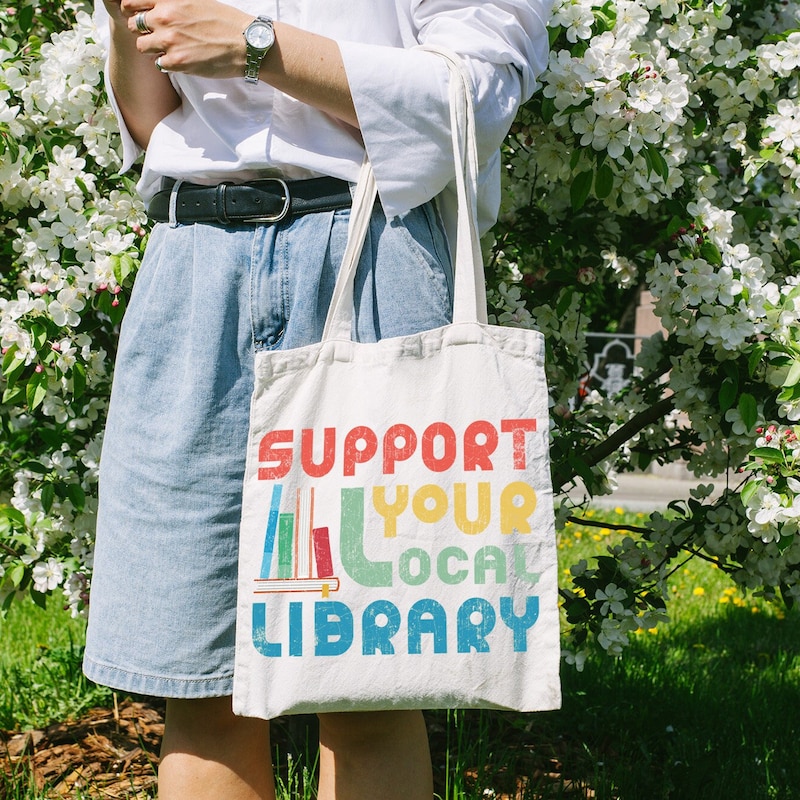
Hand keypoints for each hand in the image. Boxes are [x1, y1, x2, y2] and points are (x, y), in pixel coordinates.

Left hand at [121, 0, 250, 77]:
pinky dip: (167, 63)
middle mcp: (165, 19)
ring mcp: (169, 41)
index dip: (132, 11)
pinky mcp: (177, 62)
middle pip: (133, 25)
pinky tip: (181, 60)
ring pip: (142, 47)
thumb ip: (173, 3)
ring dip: (153, 49)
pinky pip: (158, 64)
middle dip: (144, 31)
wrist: (245, 44)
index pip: (131, 3)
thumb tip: (158, 9)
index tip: (140, 18)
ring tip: (170, 50)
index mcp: (169, 1)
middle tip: (158, 36)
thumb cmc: (225, 21)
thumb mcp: (196, 1)